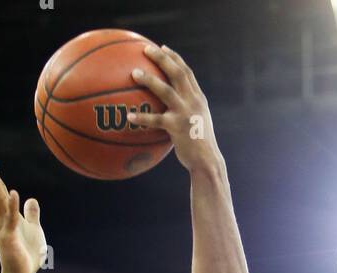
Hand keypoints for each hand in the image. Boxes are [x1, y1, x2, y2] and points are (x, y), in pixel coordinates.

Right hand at [0, 153, 46, 272]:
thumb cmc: (26, 254)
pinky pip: (11, 219)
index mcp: (6, 214)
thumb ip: (31, 214)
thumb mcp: (33, 229)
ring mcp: (4, 227)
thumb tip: (31, 199)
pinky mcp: (10, 237)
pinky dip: (12, 206)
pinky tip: (13, 192)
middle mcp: (1, 218)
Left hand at [129, 45, 218, 170]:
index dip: (174, 58)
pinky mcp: (176, 127)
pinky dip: (142, 118)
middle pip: (177, 72)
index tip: (163, 48)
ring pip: (165, 90)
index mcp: (198, 98)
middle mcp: (193, 101)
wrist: (207, 161)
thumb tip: (171, 109)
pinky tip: (129, 117)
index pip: (186, 71)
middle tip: (145, 49)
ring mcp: (185, 113)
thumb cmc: (199, 145)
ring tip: (133, 73)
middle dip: (161, 58)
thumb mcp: (198, 123)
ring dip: (149, 80)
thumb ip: (187, 111)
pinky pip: (156, 120)